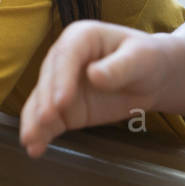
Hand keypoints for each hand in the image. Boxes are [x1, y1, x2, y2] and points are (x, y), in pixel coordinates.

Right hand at [19, 21, 169, 157]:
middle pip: (49, 80)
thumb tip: (94, 75)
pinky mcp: (63, 107)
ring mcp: (61, 84)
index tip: (62, 102)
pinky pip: (47, 119)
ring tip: (31, 140)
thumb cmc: (148, 59)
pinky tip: (34, 148)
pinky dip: (40, 133)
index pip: (66, 56)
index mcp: (81, 37)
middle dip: (45, 102)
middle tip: (47, 122)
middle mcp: (63, 58)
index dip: (62, 78)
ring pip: (41, 102)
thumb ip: (119, 67)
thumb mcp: (141, 58)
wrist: (153, 78)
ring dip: (34, 121)